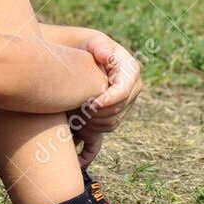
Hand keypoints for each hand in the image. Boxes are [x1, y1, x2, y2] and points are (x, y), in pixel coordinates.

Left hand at [72, 34, 142, 167]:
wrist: (73, 55)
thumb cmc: (83, 46)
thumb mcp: (91, 41)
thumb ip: (99, 45)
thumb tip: (106, 55)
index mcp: (130, 73)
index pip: (123, 93)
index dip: (108, 100)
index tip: (91, 102)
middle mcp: (129, 92)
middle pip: (116, 112)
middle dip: (96, 112)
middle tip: (77, 108)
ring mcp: (118, 108)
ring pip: (108, 125)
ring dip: (90, 123)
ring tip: (73, 113)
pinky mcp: (103, 121)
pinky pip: (99, 142)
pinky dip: (87, 153)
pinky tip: (77, 162)